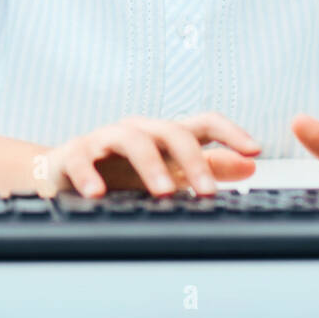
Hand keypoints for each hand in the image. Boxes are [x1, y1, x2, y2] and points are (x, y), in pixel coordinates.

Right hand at [37, 113, 261, 197]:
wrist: (63, 173)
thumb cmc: (122, 172)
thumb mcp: (168, 172)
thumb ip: (209, 168)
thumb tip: (250, 166)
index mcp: (163, 135)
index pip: (203, 123)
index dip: (231, 132)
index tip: (255, 150)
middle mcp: (138, 130)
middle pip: (171, 131)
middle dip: (193, 161)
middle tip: (208, 192)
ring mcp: (105, 139)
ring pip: (132, 140)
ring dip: (150, 166)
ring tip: (163, 193)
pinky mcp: (74, 153)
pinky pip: (82, 159)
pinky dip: (90, 175)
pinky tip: (98, 193)